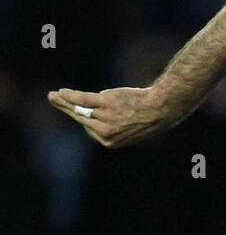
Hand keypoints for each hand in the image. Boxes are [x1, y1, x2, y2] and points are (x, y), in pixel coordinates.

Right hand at [47, 86, 179, 147]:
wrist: (163, 108)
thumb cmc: (149, 116)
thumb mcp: (131, 129)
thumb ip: (115, 129)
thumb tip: (100, 124)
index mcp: (110, 142)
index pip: (90, 129)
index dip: (84, 120)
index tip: (75, 113)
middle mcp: (105, 132)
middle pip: (81, 118)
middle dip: (67, 109)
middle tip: (54, 100)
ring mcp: (104, 118)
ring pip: (79, 109)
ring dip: (64, 102)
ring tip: (54, 95)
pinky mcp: (105, 104)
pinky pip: (82, 100)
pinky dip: (70, 96)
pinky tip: (62, 92)